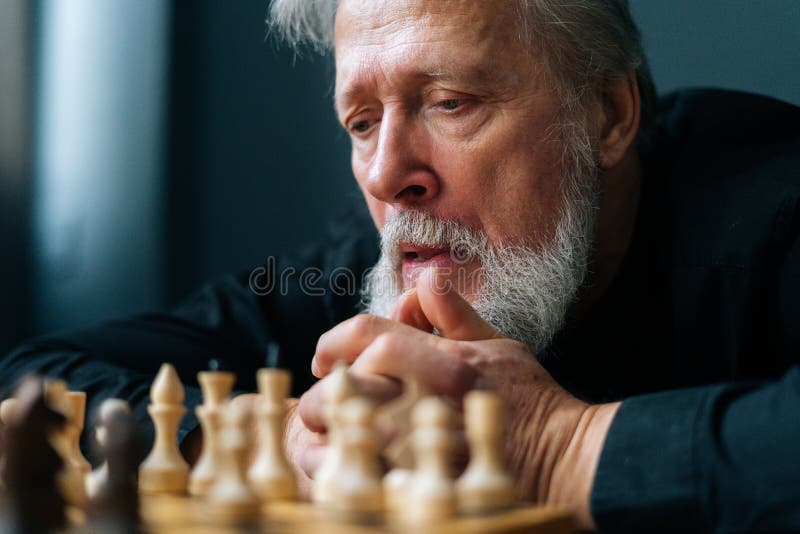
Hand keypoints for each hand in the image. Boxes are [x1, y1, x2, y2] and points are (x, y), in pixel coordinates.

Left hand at [307, 268, 618, 528]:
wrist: (558, 455)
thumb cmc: (528, 396)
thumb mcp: (497, 342)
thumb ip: (454, 313)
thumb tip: (427, 275)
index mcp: (443, 357)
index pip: (370, 335)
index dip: (336, 342)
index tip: (323, 357)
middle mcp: (431, 394)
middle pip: (349, 384)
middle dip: (322, 394)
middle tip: (316, 404)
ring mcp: (428, 440)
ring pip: (351, 431)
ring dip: (325, 434)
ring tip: (319, 437)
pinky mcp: (428, 477)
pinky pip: (366, 473)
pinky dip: (340, 468)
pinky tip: (331, 467)